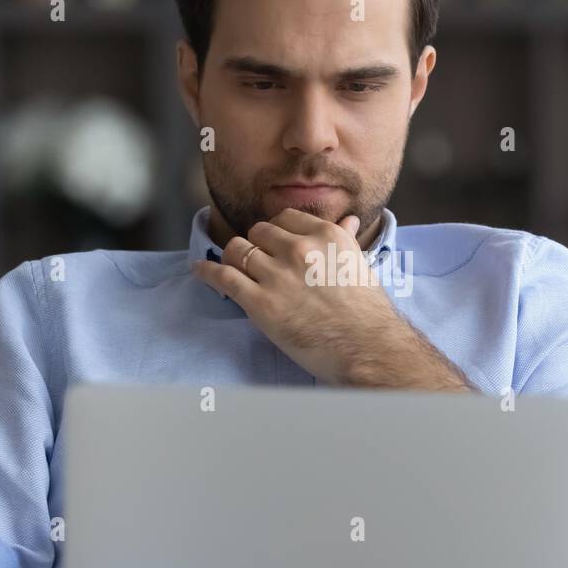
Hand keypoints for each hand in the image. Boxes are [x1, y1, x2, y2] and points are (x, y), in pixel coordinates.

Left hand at [190, 208, 404, 384]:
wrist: (367, 348)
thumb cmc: (368, 312)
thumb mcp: (359, 265)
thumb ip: (345, 240)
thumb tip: (349, 221)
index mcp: (325, 235)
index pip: (285, 218)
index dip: (276, 231)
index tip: (273, 243)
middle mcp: (298, 248)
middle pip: (258, 232)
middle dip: (256, 245)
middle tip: (257, 262)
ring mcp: (277, 275)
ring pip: (237, 250)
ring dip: (234, 259)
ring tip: (232, 268)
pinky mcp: (260, 302)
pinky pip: (223, 277)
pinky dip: (207, 272)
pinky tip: (199, 271)